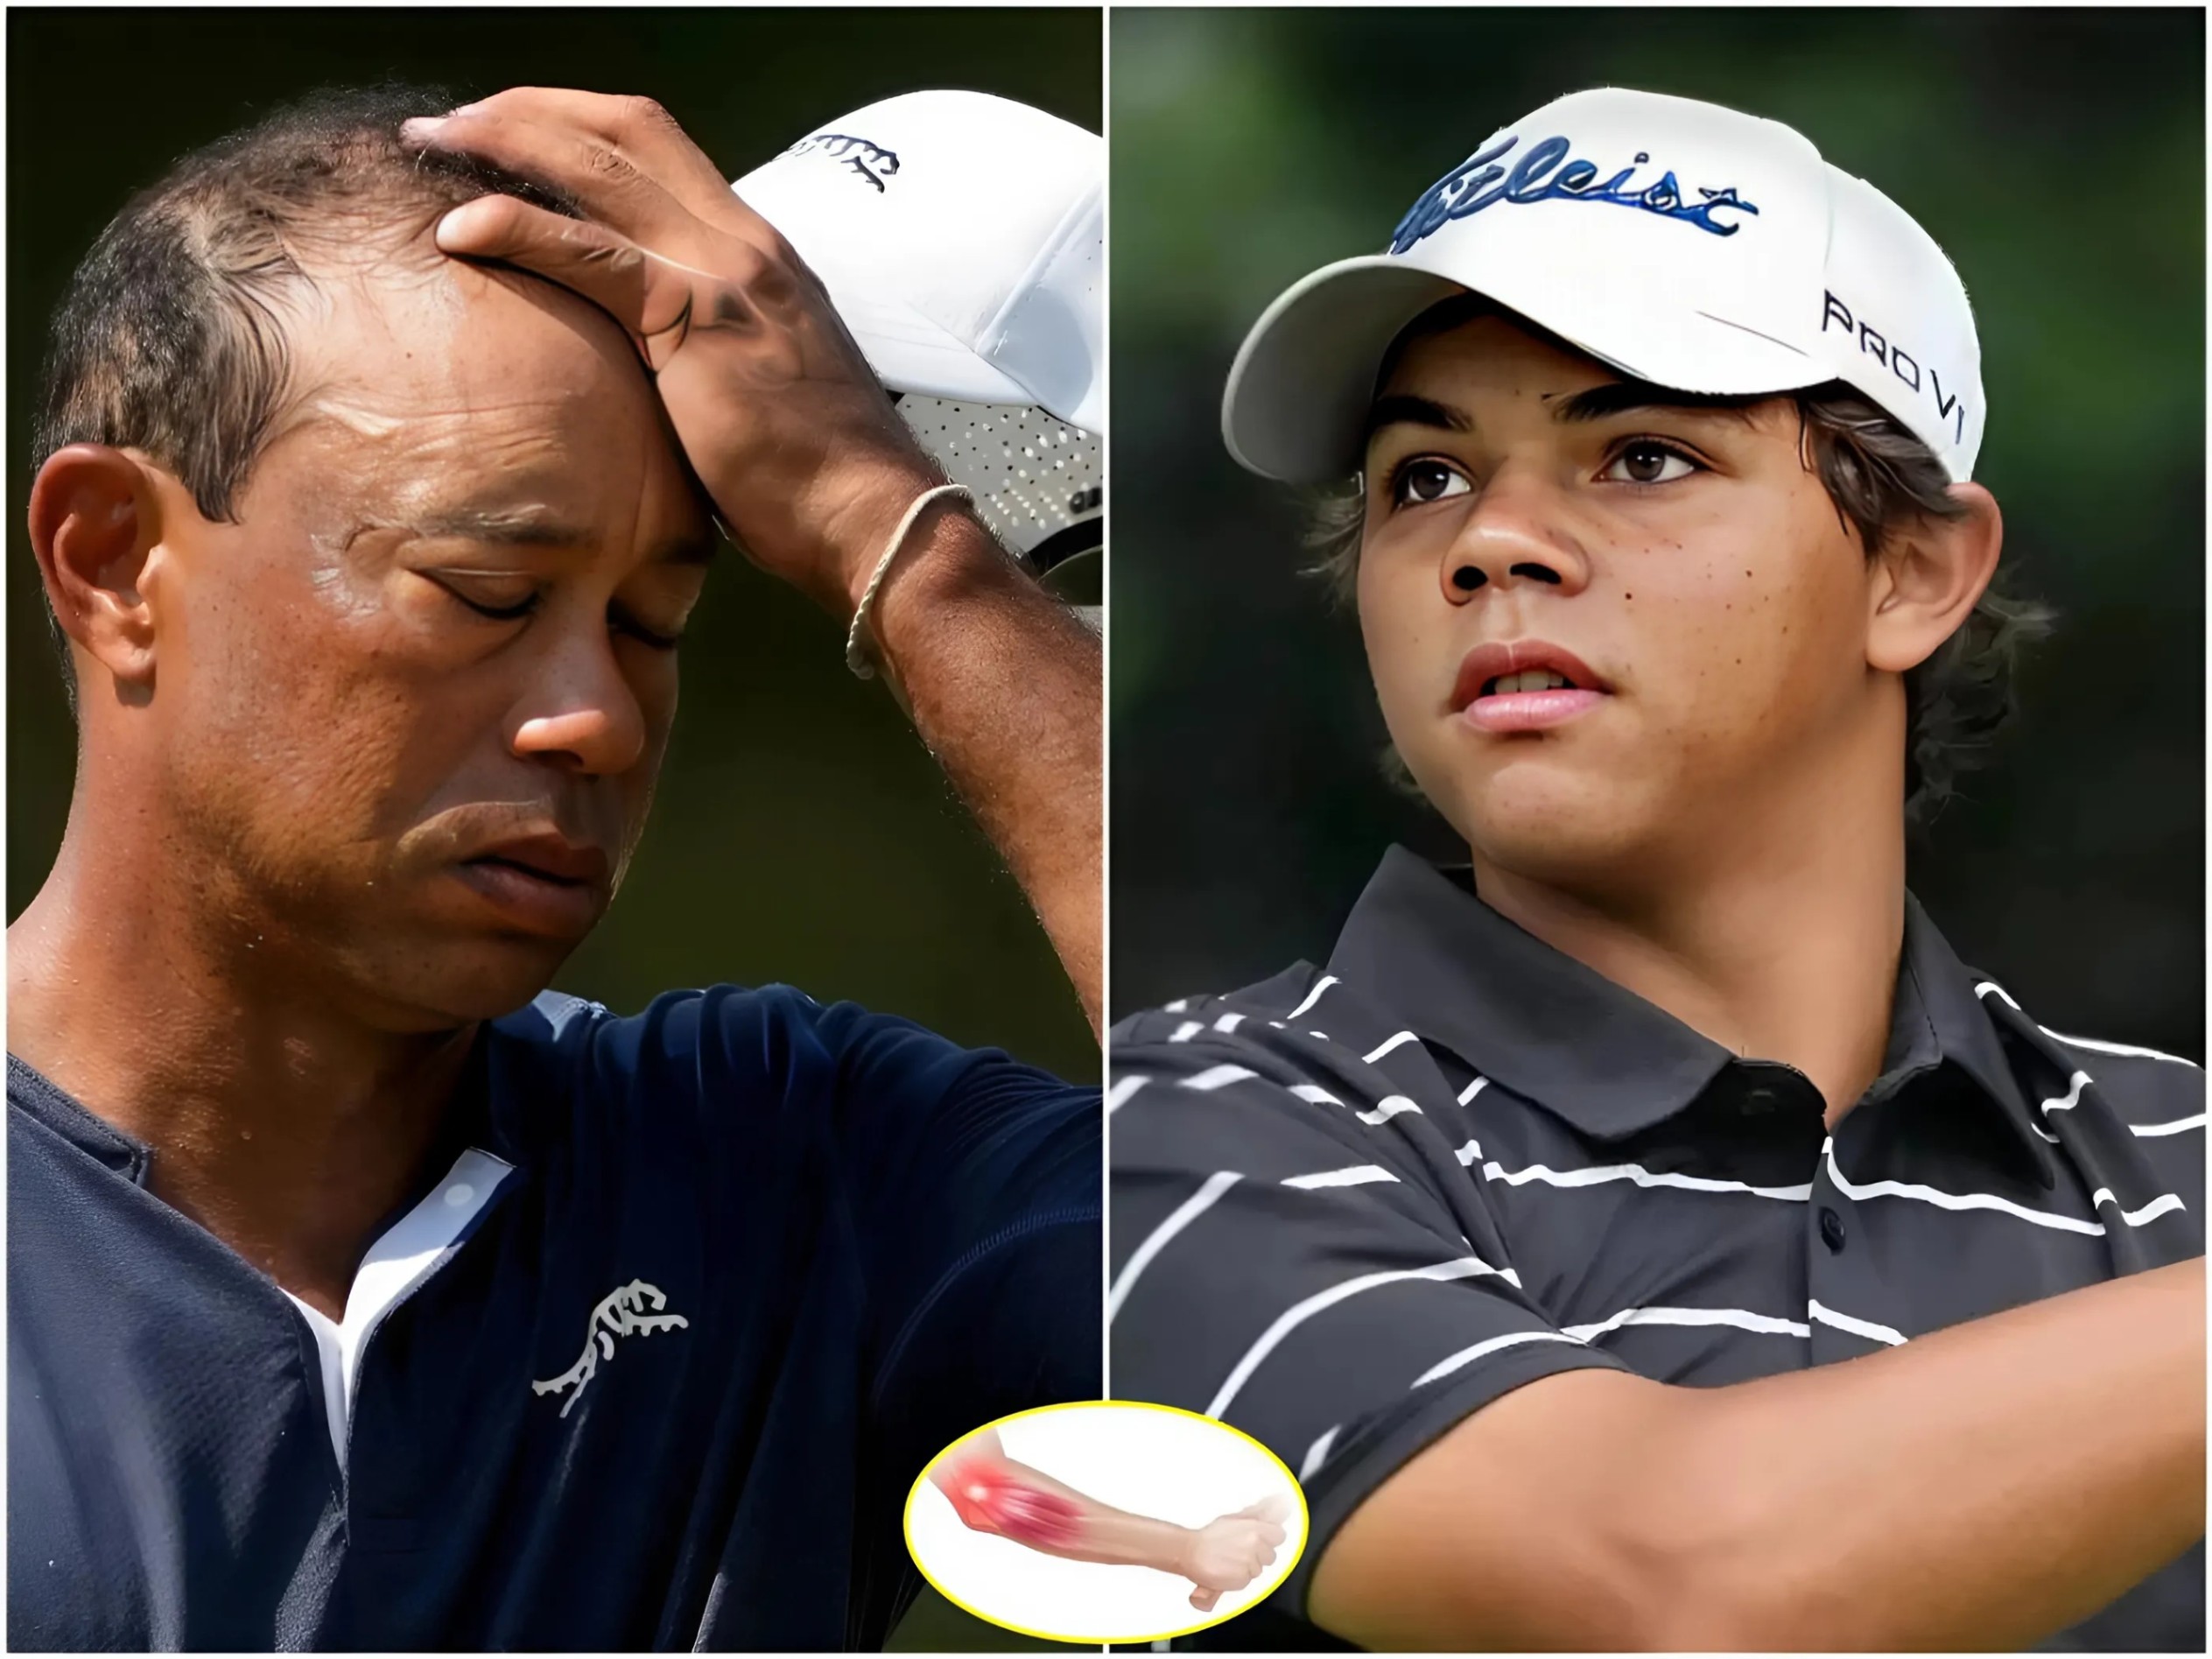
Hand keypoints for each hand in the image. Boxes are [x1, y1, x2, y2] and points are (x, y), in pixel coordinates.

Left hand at [401, 88, 942, 616]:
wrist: (871, 519)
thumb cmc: (816, 480)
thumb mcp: (756, 388)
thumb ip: (704, 351)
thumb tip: (649, 372)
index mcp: (759, 255)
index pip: (661, 150)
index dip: (578, 128)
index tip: (513, 140)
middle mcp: (745, 243)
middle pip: (625, 129)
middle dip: (530, 110)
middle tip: (455, 124)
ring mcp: (723, 273)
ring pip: (600, 167)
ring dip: (507, 142)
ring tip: (435, 144)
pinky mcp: (696, 321)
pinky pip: (590, 254)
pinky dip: (517, 228)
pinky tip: (459, 229)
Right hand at [1181, 1496, 1290, 1610]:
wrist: (1191, 1553)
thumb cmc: (1210, 1536)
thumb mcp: (1234, 1519)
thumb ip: (1257, 1513)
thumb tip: (1278, 1501)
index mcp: (1254, 1528)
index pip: (1279, 1535)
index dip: (1270, 1538)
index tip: (1261, 1539)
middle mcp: (1254, 1546)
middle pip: (1271, 1555)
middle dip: (1259, 1554)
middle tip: (1240, 1549)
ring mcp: (1249, 1564)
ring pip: (1259, 1568)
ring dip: (1248, 1566)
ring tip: (1231, 1559)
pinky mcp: (1242, 1580)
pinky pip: (1248, 1579)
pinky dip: (1239, 1577)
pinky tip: (1228, 1568)